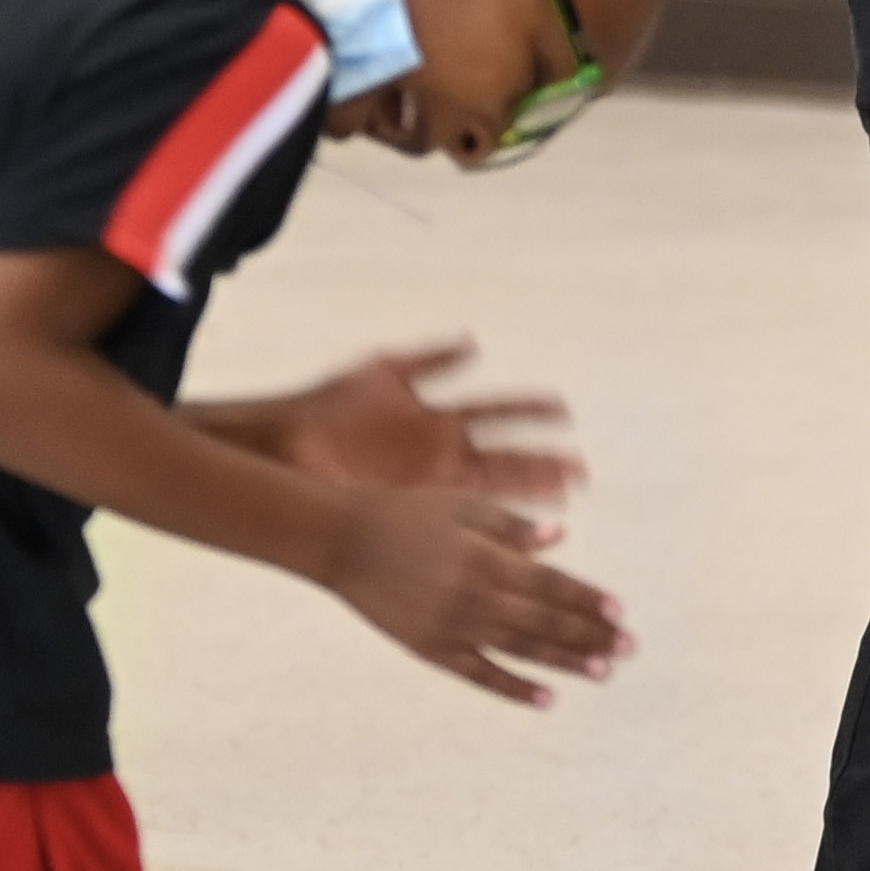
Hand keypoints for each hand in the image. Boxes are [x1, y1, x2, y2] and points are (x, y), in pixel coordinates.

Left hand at [269, 341, 580, 505]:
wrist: (286, 443)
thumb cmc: (329, 406)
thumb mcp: (384, 371)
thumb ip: (431, 359)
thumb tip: (475, 341)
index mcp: (440, 423)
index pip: (500, 415)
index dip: (534, 413)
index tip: (568, 411)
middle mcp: (442, 455)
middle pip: (506, 457)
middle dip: (544, 463)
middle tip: (583, 470)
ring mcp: (428, 483)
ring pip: (489, 488)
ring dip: (527, 493)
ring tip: (565, 498)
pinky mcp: (409, 504)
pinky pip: (454, 513)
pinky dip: (485, 519)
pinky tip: (515, 529)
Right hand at [317, 486, 628, 707]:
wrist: (341, 541)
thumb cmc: (404, 513)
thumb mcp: (459, 505)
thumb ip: (510, 525)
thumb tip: (561, 539)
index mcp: (484, 557)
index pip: (550, 584)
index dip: (588, 599)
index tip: (621, 612)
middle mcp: (473, 596)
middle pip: (544, 621)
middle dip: (591, 635)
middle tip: (629, 648)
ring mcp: (452, 626)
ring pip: (521, 650)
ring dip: (566, 661)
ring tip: (603, 672)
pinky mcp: (430, 648)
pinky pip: (480, 675)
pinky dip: (515, 688)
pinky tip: (547, 699)